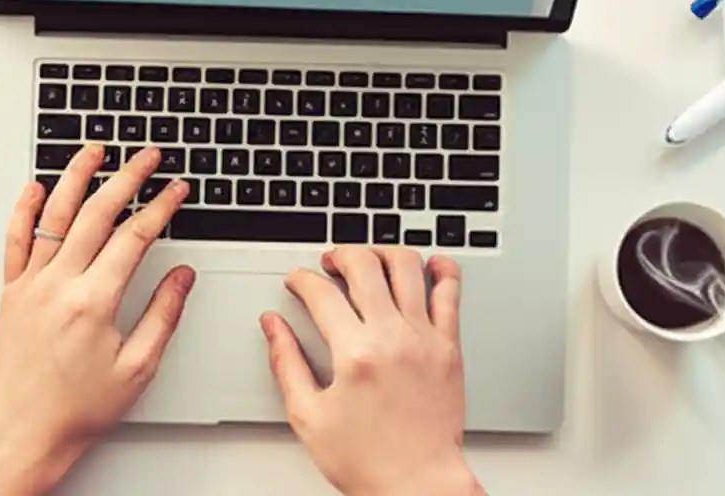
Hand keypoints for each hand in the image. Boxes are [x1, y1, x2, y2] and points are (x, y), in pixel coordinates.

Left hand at [0, 145, 193, 495]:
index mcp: (95, 302)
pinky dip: (24, 210)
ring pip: (54, 215)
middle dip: (128, 177)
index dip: (161, 207)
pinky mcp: (11, 292)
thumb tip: (182, 275)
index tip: (177, 189)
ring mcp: (31, 285)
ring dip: (75, 177)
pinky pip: (15, 240)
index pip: (135, 236)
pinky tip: (34, 188)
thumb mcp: (138, 366)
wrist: (24, 430)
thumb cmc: (78, 408)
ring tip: (94, 150)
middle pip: (97, 213)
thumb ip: (164, 314)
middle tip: (148, 156)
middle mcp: (59, 286)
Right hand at [261, 247, 483, 495]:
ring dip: (383, 252)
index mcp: (354, 354)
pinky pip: (451, 292)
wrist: (419, 484)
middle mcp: (393, 337)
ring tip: (371, 259)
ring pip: (407, 266)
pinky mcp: (449, 346)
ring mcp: (425, 338)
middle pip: (364, 264)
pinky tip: (428, 266)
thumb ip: (286, 363)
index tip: (296, 281)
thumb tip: (272, 326)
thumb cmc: (368, 461)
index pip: (321, 293)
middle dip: (340, 254)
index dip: (301, 280)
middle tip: (330, 263)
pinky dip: (441, 269)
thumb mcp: (308, 416)